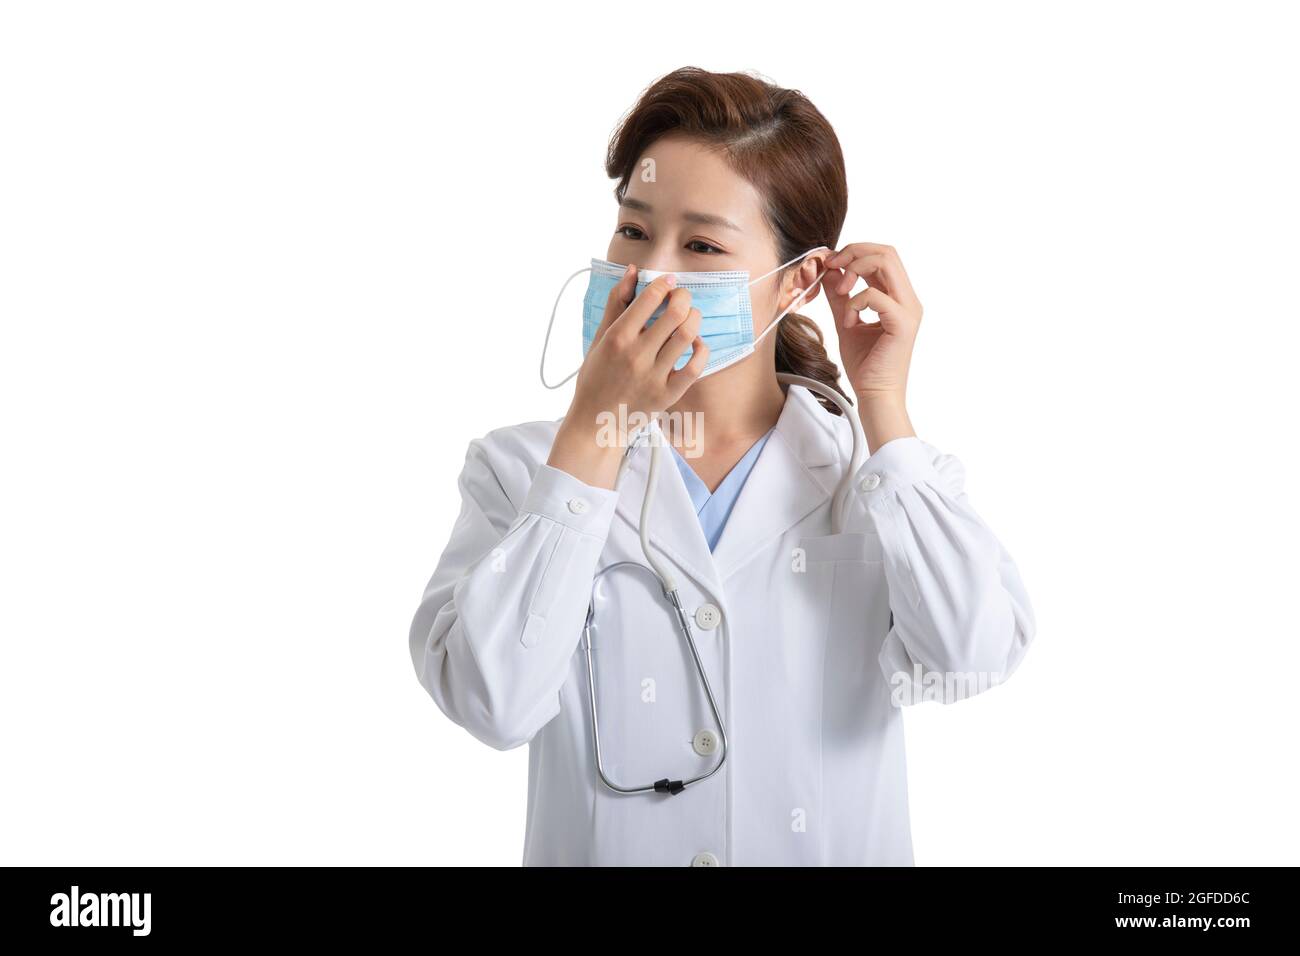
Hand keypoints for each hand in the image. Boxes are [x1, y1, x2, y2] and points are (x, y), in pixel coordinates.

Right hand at [547, 265, 706, 488]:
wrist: (596, 422)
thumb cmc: (596, 377)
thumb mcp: (599, 337)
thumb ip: (616, 303)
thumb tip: (632, 271)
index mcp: (617, 338)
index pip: (649, 298)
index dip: (664, 283)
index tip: (667, 281)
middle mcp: (637, 355)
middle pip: (675, 312)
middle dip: (683, 296)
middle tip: (681, 297)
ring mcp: (654, 376)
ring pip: (688, 334)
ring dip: (694, 318)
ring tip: (689, 316)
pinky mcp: (668, 394)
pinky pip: (696, 366)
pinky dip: (701, 348)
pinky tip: (695, 343)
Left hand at [821, 242, 920, 450]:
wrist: (875, 395)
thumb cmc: (865, 365)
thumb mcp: (846, 321)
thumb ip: (840, 296)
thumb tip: (829, 270)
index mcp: (898, 297)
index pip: (883, 256)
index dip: (855, 251)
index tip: (830, 263)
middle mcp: (908, 299)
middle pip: (886, 251)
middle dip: (854, 252)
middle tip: (831, 266)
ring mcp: (908, 310)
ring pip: (885, 262)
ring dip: (854, 269)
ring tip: (840, 291)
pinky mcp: (902, 323)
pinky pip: (875, 295)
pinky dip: (854, 303)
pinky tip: (848, 322)